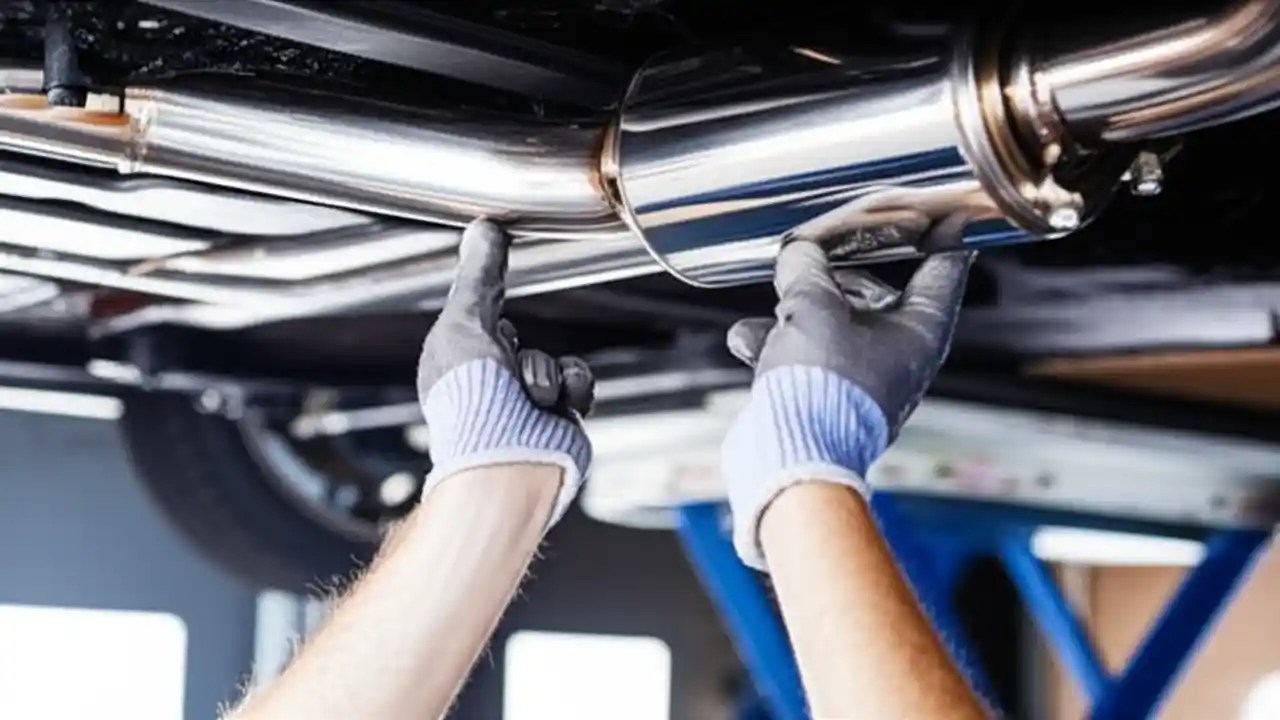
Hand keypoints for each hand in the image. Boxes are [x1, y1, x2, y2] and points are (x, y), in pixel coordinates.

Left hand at [417, 219, 593, 525]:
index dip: (488, 306)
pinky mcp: (558, 420)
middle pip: (516, 341)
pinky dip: (573, 389)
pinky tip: (562, 406)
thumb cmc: (474, 401)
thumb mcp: (466, 323)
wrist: (511, 465)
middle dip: (520, 353)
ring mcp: (522, 407)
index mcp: (453, 368)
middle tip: (505, 360)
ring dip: (546, 374)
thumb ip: (480, 276)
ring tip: (531, 400)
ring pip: (551, 362)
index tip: (500, 283)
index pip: (475, 322)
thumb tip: (485, 228)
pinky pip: (577, 383)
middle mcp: (485, 389)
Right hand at [721, 241, 972, 567]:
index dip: (939, 233)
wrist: (791, 455)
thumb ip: (806, 270)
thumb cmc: (821, 386)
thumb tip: (800, 252)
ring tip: (778, 295)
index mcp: (919, 333)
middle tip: (826, 244)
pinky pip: (805, 357)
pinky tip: (748, 338)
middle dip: (843, 272)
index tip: (938, 209)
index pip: (943, 268)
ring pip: (835, 324)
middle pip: (879, 295)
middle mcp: (898, 357)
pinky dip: (778, 344)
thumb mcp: (812, 307)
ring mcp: (862, 380)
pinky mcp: (826, 398)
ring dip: (800, 308)